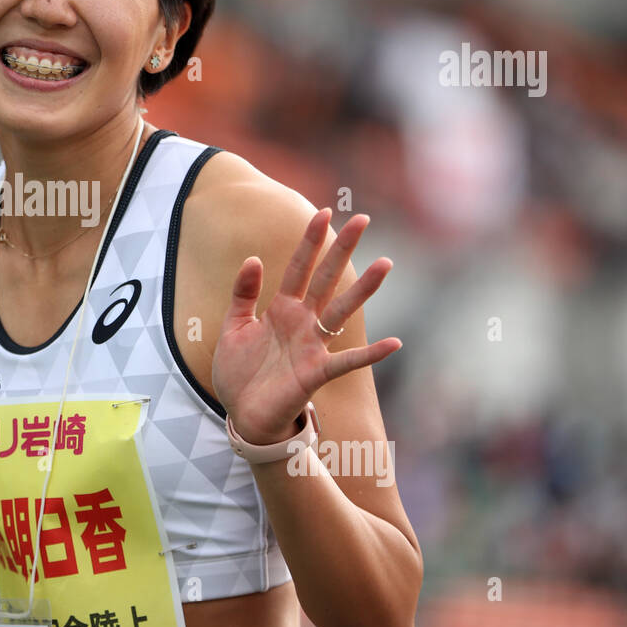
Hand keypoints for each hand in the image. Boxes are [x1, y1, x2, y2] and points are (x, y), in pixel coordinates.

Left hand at [211, 209, 401, 444]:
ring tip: (385, 264)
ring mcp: (312, 346)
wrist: (242, 415)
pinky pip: (346, 361)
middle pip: (326, 279)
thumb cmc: (240, 372)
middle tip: (362, 219)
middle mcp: (302, 322)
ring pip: (341, 310)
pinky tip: (394, 343)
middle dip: (342, 250)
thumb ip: (244, 294)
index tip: (323, 212)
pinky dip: (370, 353)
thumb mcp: (233, 327)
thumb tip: (254, 258)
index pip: (299, 268)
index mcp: (281, 309)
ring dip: (363, 289)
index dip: (310, 241)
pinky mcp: (315, 373)